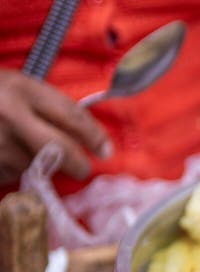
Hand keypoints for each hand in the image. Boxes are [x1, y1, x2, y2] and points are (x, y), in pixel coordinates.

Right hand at [0, 69, 110, 184]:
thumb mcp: (13, 85)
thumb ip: (45, 106)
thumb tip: (87, 136)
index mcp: (19, 89)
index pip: (71, 116)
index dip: (94, 136)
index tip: (106, 150)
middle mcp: (10, 116)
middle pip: (60, 150)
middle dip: (78, 164)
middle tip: (84, 169)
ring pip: (35, 166)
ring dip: (38, 166)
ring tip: (19, 149)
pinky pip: (11, 175)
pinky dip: (13, 170)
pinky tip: (2, 155)